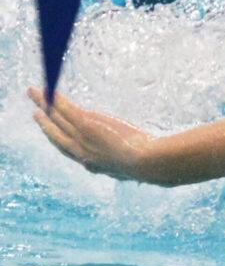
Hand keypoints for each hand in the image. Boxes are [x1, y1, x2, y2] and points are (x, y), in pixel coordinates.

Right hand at [27, 87, 155, 182]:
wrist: (147, 163)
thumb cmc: (149, 166)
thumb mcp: (135, 170)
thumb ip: (131, 169)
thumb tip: (143, 174)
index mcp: (94, 165)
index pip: (74, 152)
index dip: (62, 141)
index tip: (54, 134)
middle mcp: (82, 154)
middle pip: (58, 135)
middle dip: (45, 124)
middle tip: (36, 114)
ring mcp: (82, 139)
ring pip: (57, 119)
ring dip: (44, 105)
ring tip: (34, 94)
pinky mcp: (86, 125)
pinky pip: (65, 110)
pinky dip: (55, 100)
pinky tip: (48, 91)